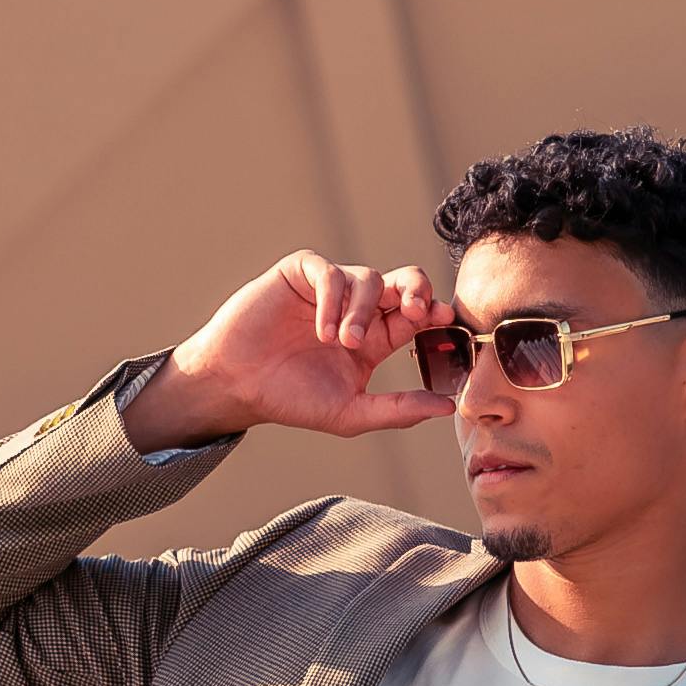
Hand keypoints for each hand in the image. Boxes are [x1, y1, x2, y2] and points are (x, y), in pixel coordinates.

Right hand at [122, 251, 450, 446]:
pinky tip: (323, 332)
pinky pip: (330, 272)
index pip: (416, 314)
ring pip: (368, 279)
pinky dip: (333, 300)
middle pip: (403, 282)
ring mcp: (330, 288)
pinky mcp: (301, 273)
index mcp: (376, 337)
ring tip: (344, 342)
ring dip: (363, 311)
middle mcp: (357, 308)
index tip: (443, 319)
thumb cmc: (290, 398)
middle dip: (416, 291)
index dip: (433, 312)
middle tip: (415, 312)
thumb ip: (398, 410)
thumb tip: (448, 408)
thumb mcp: (350, 413)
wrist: (237, 385)